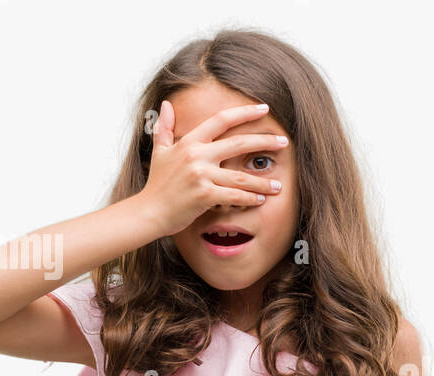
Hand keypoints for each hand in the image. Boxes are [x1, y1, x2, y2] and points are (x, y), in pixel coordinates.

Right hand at [133, 100, 288, 237]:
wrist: (149, 211)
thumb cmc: (157, 184)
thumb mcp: (159, 151)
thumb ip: (165, 127)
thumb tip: (167, 104)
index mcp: (189, 142)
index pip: (221, 120)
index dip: (244, 112)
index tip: (264, 109)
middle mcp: (196, 155)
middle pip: (238, 144)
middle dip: (264, 142)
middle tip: (284, 142)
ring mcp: (200, 175)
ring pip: (240, 176)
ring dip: (262, 181)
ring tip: (278, 185)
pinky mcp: (204, 195)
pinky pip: (234, 196)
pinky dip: (250, 199)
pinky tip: (261, 200)